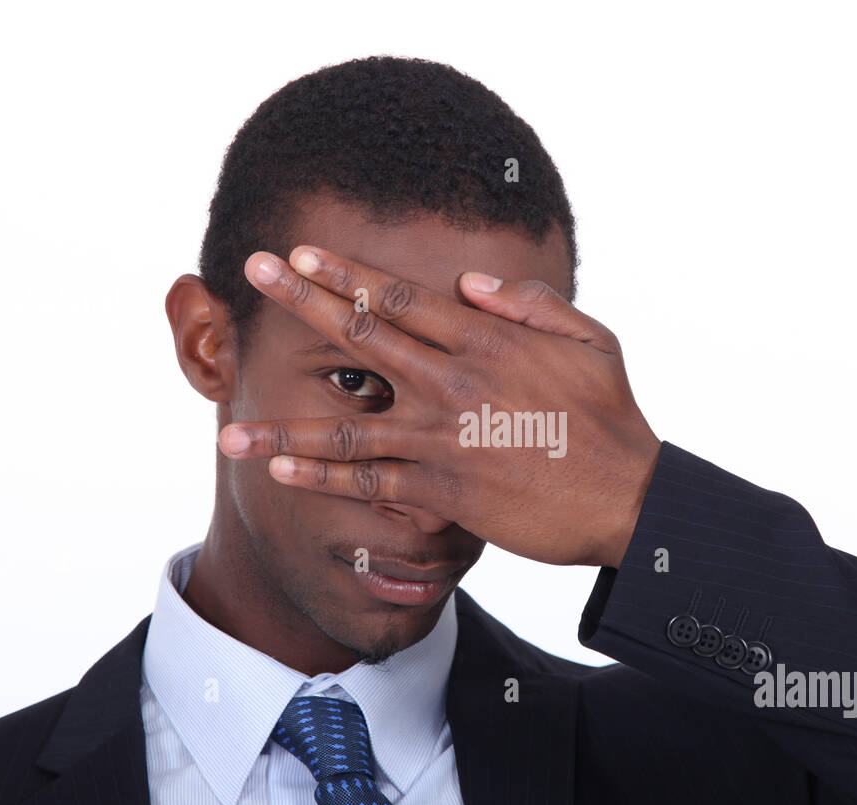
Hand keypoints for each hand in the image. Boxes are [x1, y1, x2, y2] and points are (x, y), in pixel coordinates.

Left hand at [218, 245, 661, 567]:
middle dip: (301, 299)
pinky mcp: (444, 489)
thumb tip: (471, 281)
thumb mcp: (593, 339)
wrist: (629, 499)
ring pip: (346, 426)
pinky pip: (369, 482)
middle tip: (254, 270)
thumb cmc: (613, 417)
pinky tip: (279, 473)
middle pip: (362, 333)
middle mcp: (454, 381)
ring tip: (227, 427)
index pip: (402, 295)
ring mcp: (443, 437)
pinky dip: (322, 478)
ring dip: (283, 427)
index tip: (301, 252)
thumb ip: (532, 302)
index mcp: (488, 339)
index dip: (346, 272)